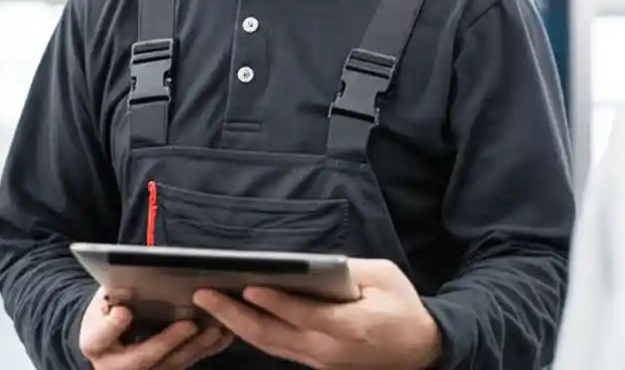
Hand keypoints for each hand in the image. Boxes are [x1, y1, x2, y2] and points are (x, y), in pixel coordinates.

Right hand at [78, 286, 233, 368]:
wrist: (111, 339)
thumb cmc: (108, 312)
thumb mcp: (102, 301)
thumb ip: (112, 293)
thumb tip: (128, 282)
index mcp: (95, 343)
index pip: (99, 337)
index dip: (112, 326)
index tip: (124, 313)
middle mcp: (116, 365)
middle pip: (142, 359)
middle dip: (166, 342)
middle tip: (188, 324)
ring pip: (171, 365)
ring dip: (195, 348)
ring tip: (214, 329)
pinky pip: (188, 363)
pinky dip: (207, 349)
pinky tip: (223, 334)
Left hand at [192, 258, 441, 369]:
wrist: (421, 348)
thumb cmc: (403, 306)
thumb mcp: (384, 277)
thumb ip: (347, 271)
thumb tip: (308, 265)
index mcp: (352, 326)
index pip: (306, 315)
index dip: (276, 303)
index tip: (248, 288)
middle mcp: (330, 349)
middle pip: (275, 335)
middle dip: (235, 315)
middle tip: (204, 294)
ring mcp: (321, 361)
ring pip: (270, 345)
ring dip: (236, 326)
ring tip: (208, 303)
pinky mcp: (316, 363)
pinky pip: (278, 349)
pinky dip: (252, 333)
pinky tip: (232, 317)